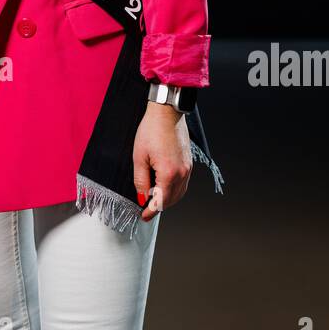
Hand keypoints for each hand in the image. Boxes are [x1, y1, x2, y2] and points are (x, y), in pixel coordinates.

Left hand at [133, 102, 192, 221]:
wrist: (167, 113)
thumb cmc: (151, 130)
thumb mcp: (139, 156)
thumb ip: (141, 180)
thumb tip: (142, 196)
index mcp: (169, 173)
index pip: (161, 202)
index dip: (151, 212)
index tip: (143, 217)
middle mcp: (182, 173)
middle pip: (172, 200)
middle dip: (159, 207)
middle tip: (146, 208)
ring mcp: (188, 168)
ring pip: (179, 193)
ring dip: (167, 199)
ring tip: (153, 198)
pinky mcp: (189, 162)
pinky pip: (183, 183)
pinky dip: (173, 189)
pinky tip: (163, 186)